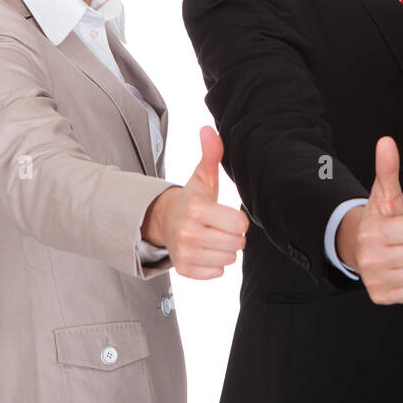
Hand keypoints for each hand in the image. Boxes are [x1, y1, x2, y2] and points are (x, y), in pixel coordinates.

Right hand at [142, 126, 248, 278]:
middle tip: (219, 226)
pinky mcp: (184, 269)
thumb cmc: (192, 199)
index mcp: (196, 209)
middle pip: (236, 243)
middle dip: (233, 235)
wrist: (163, 220)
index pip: (239, 224)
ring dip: (226, 249)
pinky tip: (206, 250)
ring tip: (213, 237)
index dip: (238, 219)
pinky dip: (216, 264)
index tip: (226, 213)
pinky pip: (217, 273)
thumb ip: (211, 153)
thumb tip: (209, 129)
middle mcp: (188, 233)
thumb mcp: (203, 176)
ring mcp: (185, 253)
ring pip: (229, 259)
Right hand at [334, 136, 402, 304]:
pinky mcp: (382, 297)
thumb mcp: (385, 194)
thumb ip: (388, 169)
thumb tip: (387, 142)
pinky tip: (400, 272)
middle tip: (401, 242)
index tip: (401, 225)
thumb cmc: (379, 220)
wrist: (358, 249)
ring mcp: (375, 281)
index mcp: (372, 232)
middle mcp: (370, 259)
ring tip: (400, 256)